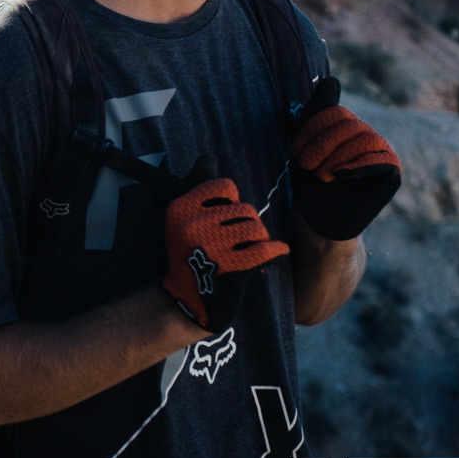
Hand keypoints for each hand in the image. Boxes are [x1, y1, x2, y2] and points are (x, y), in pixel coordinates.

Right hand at [162, 157, 289, 332]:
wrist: (186, 300)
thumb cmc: (188, 253)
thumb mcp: (182, 219)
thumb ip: (197, 187)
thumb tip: (208, 157)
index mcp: (180, 208)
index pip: (224, 186)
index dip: (232, 199)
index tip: (227, 215)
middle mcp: (193, 225)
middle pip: (245, 209)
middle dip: (248, 223)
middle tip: (240, 239)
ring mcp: (211, 246)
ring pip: (256, 228)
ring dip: (259, 239)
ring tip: (250, 249)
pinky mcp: (229, 267)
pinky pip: (265, 249)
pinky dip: (276, 250)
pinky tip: (278, 251)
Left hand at [289, 76, 400, 239]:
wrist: (319, 220)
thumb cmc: (310, 182)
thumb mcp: (306, 144)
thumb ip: (317, 112)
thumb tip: (332, 79)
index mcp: (349, 127)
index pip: (336, 111)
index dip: (313, 128)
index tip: (295, 151)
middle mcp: (369, 136)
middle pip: (350, 124)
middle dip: (321, 144)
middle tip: (307, 166)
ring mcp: (382, 155)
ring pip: (365, 139)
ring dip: (336, 157)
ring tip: (322, 175)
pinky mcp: (391, 176)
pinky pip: (381, 161)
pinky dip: (357, 166)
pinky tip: (339, 176)